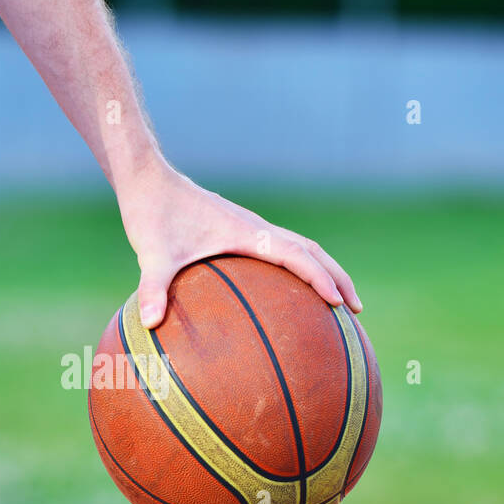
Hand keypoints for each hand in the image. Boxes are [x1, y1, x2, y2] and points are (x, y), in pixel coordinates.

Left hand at [117, 165, 361, 328]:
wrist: (147, 179)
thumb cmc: (152, 214)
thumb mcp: (151, 254)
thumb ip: (153, 287)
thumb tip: (148, 323)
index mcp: (246, 232)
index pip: (296, 255)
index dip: (320, 278)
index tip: (340, 302)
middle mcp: (256, 227)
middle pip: (311, 250)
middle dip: (337, 277)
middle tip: (356, 309)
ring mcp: (250, 227)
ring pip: (300, 247)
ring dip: (323, 270)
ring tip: (338, 302)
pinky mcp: (239, 230)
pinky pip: (280, 248)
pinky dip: (298, 267)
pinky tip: (288, 292)